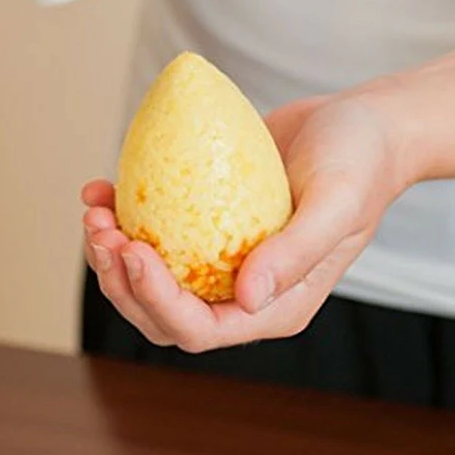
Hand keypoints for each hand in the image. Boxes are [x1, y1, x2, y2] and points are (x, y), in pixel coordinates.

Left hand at [81, 91, 411, 352]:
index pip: (201, 328)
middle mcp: (243, 291)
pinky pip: (154, 233)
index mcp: (274, 305)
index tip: (134, 249)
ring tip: (95, 210)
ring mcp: (221, 259)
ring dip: (111, 253)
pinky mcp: (206, 224)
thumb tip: (246, 297)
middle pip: (162, 313)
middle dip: (122, 282)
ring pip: (148, 279)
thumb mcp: (338, 201)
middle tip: (102, 230)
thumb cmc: (359, 162)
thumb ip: (298, 251)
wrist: (359, 125)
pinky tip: (101, 187)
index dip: (158, 301)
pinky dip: (120, 216)